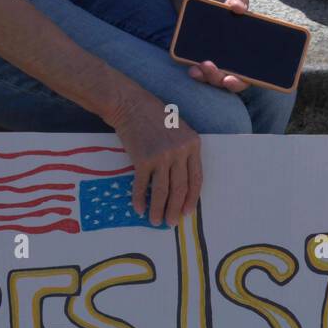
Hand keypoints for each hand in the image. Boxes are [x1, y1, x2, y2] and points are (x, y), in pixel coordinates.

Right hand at [110, 92, 202, 225]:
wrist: (130, 104)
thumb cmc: (155, 116)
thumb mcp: (179, 130)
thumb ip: (184, 152)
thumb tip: (182, 183)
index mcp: (193, 145)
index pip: (196, 179)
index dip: (192, 199)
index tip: (187, 213)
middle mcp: (180, 151)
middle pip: (180, 189)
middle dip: (175, 209)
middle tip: (171, 223)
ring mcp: (161, 156)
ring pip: (161, 191)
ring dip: (158, 209)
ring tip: (155, 222)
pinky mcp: (143, 159)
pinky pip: (142, 185)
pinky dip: (140, 199)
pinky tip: (139, 209)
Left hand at [187, 0, 249, 92]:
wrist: (211, 10)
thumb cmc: (229, 10)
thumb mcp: (237, 3)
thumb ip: (241, 1)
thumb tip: (237, 7)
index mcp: (248, 58)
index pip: (247, 78)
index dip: (239, 82)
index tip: (229, 80)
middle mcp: (233, 67)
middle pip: (227, 82)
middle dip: (218, 78)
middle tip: (208, 67)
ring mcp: (219, 68)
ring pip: (213, 79)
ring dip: (206, 76)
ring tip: (199, 66)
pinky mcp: (204, 65)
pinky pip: (202, 73)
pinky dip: (197, 73)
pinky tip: (192, 68)